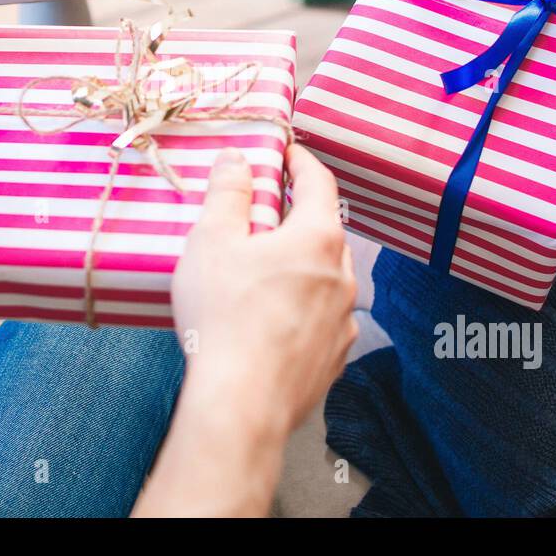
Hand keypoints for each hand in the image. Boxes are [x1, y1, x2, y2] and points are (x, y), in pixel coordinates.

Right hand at [171, 144, 357, 437]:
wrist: (241, 403)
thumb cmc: (224, 318)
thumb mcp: (212, 241)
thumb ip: (227, 193)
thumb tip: (237, 159)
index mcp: (317, 238)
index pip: (318, 182)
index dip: (300, 161)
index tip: (286, 152)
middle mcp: (342, 276)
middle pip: (323, 231)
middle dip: (295, 217)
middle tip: (262, 213)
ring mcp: (343, 321)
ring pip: (324, 278)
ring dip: (299, 267)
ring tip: (262, 274)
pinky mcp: (334, 357)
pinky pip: (321, 320)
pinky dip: (301, 310)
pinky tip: (271, 320)